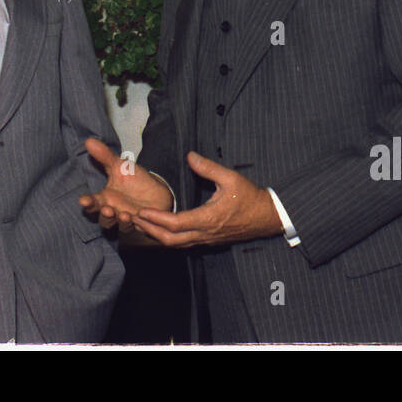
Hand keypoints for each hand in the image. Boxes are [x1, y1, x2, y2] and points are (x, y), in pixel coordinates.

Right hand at [78, 138, 172, 234]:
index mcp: (105, 198)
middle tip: (106, 209)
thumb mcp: (119, 166)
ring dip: (119, 221)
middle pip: (103, 218)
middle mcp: (113, 210)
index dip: (87, 203)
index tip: (83, 200)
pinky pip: (135, 227)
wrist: (156, 189)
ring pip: (118, 225)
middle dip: (103, 215)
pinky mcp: (140, 223)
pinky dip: (136, 224)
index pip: (92, 203)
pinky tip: (138, 216)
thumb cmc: (134, 179)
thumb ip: (104, 156)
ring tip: (124, 215)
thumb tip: (89, 141)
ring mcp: (125, 219)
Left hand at [133, 152, 283, 248]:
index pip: (176, 223)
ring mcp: (207, 240)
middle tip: (134, 219)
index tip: (141, 211)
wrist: (267, 217)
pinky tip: (160, 230)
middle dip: (150, 231)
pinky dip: (169, 238)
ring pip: (177, 244)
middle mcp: (205, 233)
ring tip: (142, 225)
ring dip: (157, 236)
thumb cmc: (249, 197)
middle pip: (171, 240)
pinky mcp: (209, 241)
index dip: (157, 219)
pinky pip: (184, 244)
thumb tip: (190, 156)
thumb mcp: (230, 178)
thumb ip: (208, 167)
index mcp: (208, 219)